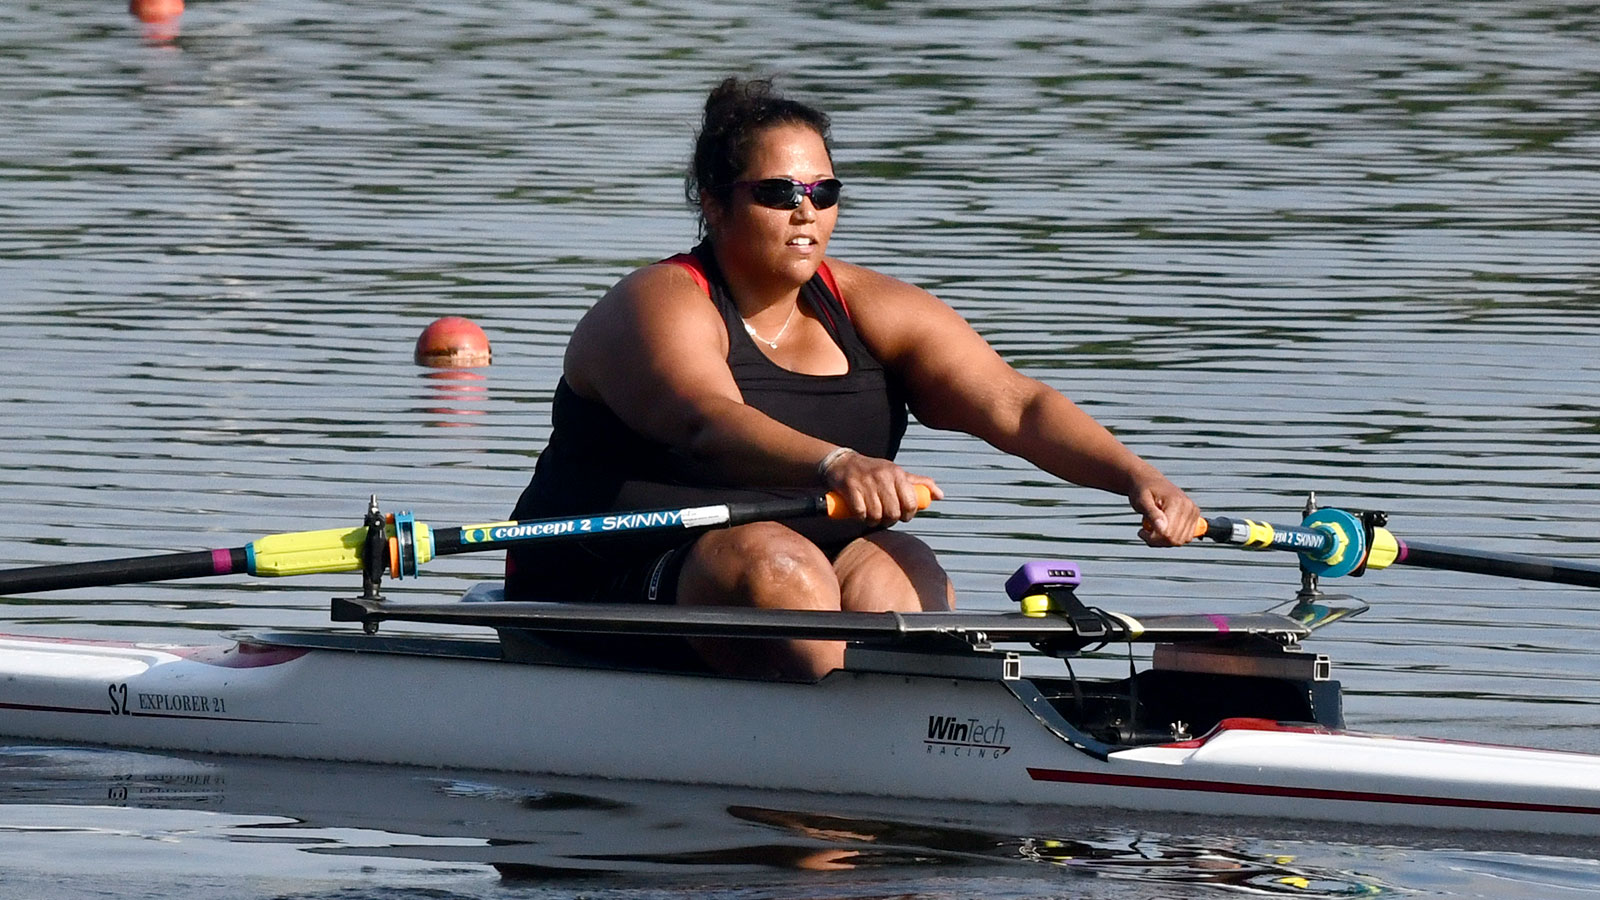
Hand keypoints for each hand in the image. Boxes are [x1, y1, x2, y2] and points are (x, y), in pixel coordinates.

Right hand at [820, 449, 942, 524]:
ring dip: (874, 521)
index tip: (903, 516)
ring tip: (873, 517)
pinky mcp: (850, 487)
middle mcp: (883, 476)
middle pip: (893, 512)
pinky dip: (860, 517)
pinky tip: (861, 514)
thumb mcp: (898, 473)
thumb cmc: (875, 471)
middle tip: (886, 519)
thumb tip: (941, 496)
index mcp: (897, 474)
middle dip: (890, 520)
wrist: (843, 462)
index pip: (911, 502)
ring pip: (876, 514)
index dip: (908, 515)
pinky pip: (860, 512)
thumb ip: (920, 484)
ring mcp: (866, 482)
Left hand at [1129, 471, 1199, 546]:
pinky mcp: (1194, 517)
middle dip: (1158, 541)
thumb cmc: (1143, 490)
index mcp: (1177, 502)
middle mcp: (1189, 507)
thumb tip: (1162, 529)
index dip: (1152, 538)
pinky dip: (1172, 538)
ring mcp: (1193, 513)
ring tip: (1153, 529)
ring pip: (1180, 541)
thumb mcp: (1142, 501)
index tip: (1141, 532)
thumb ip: (1152, 514)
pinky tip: (1162, 529)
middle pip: (1175, 539)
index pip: (1168, 533)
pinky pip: (1185, 538)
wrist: (1149, 481)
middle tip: (1145, 532)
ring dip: (1164, 541)